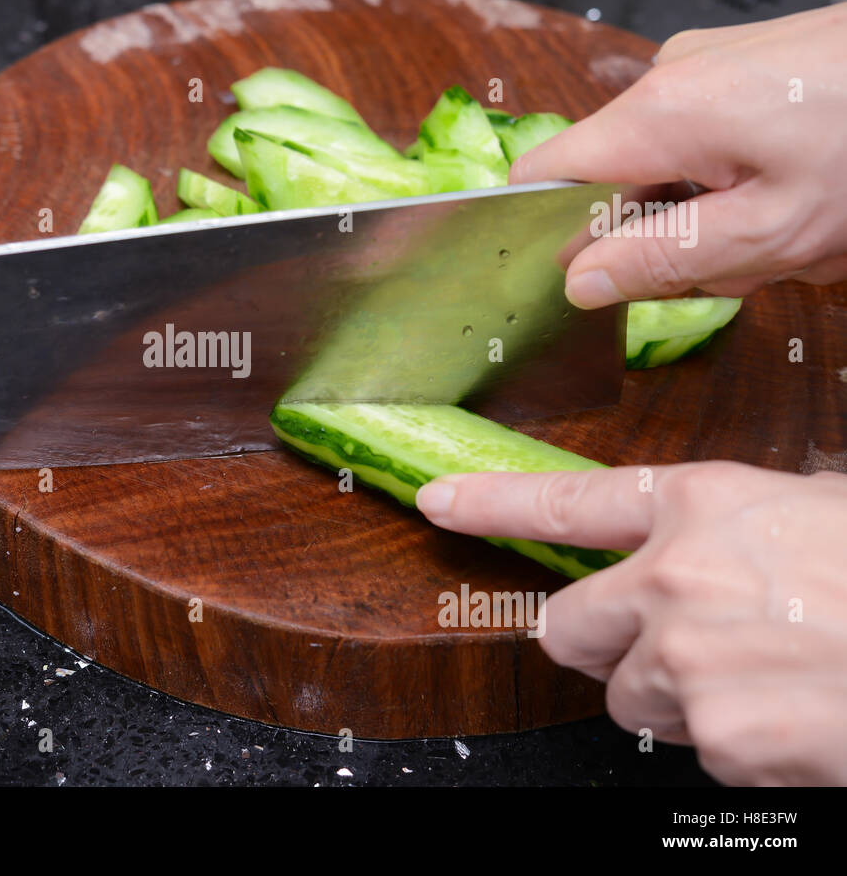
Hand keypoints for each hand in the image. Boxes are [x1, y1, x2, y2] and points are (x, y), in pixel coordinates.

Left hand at [414, 462, 846, 784]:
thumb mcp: (818, 509)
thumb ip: (742, 524)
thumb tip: (712, 544)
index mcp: (702, 507)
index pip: (564, 501)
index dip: (491, 504)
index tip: (441, 504)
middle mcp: (675, 581)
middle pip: (565, 627)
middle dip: (595, 641)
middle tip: (652, 642)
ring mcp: (688, 665)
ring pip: (629, 698)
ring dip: (673, 696)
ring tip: (757, 678)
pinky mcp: (718, 741)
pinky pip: (694, 749)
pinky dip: (731, 744)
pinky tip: (788, 715)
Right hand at [510, 3, 846, 307]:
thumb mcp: (772, 232)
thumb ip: (662, 261)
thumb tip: (578, 281)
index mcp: (659, 113)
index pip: (543, 177)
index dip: (549, 235)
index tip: (589, 279)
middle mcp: (669, 75)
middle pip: (615, 179)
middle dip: (669, 235)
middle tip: (748, 261)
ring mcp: (707, 64)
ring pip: (669, 166)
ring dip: (717, 213)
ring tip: (796, 226)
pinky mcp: (743, 65)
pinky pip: (708, 138)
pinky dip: (742, 180)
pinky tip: (801, 192)